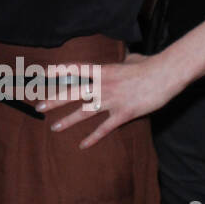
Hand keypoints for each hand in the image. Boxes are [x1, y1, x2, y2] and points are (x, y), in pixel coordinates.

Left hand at [35, 52, 169, 147]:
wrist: (165, 75)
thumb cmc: (149, 65)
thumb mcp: (131, 59)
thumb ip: (122, 62)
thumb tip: (123, 58)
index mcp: (103, 70)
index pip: (76, 70)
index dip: (60, 72)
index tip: (46, 74)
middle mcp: (103, 86)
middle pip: (73, 93)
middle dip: (55, 100)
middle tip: (39, 106)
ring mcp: (112, 101)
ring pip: (84, 112)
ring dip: (68, 120)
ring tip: (54, 127)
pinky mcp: (123, 114)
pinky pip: (104, 128)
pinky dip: (93, 138)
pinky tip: (82, 145)